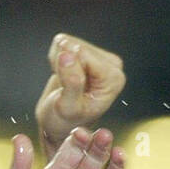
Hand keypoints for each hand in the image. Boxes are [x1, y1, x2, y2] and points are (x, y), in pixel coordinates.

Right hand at [35, 35, 124, 156]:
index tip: (64, 89)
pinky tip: (61, 75)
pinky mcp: (89, 55)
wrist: (58, 125)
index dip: (66, 70)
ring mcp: (101, 59)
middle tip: (63, 88)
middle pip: (78, 47)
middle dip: (63, 65)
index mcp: (112, 79)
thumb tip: (67, 54)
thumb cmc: (64, 122)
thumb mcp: (67, 107)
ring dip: (58, 62)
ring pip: (70, 43)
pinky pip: (65, 43)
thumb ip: (71, 81)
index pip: (84, 56)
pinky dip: (57, 58)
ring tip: (62, 83)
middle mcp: (112, 66)